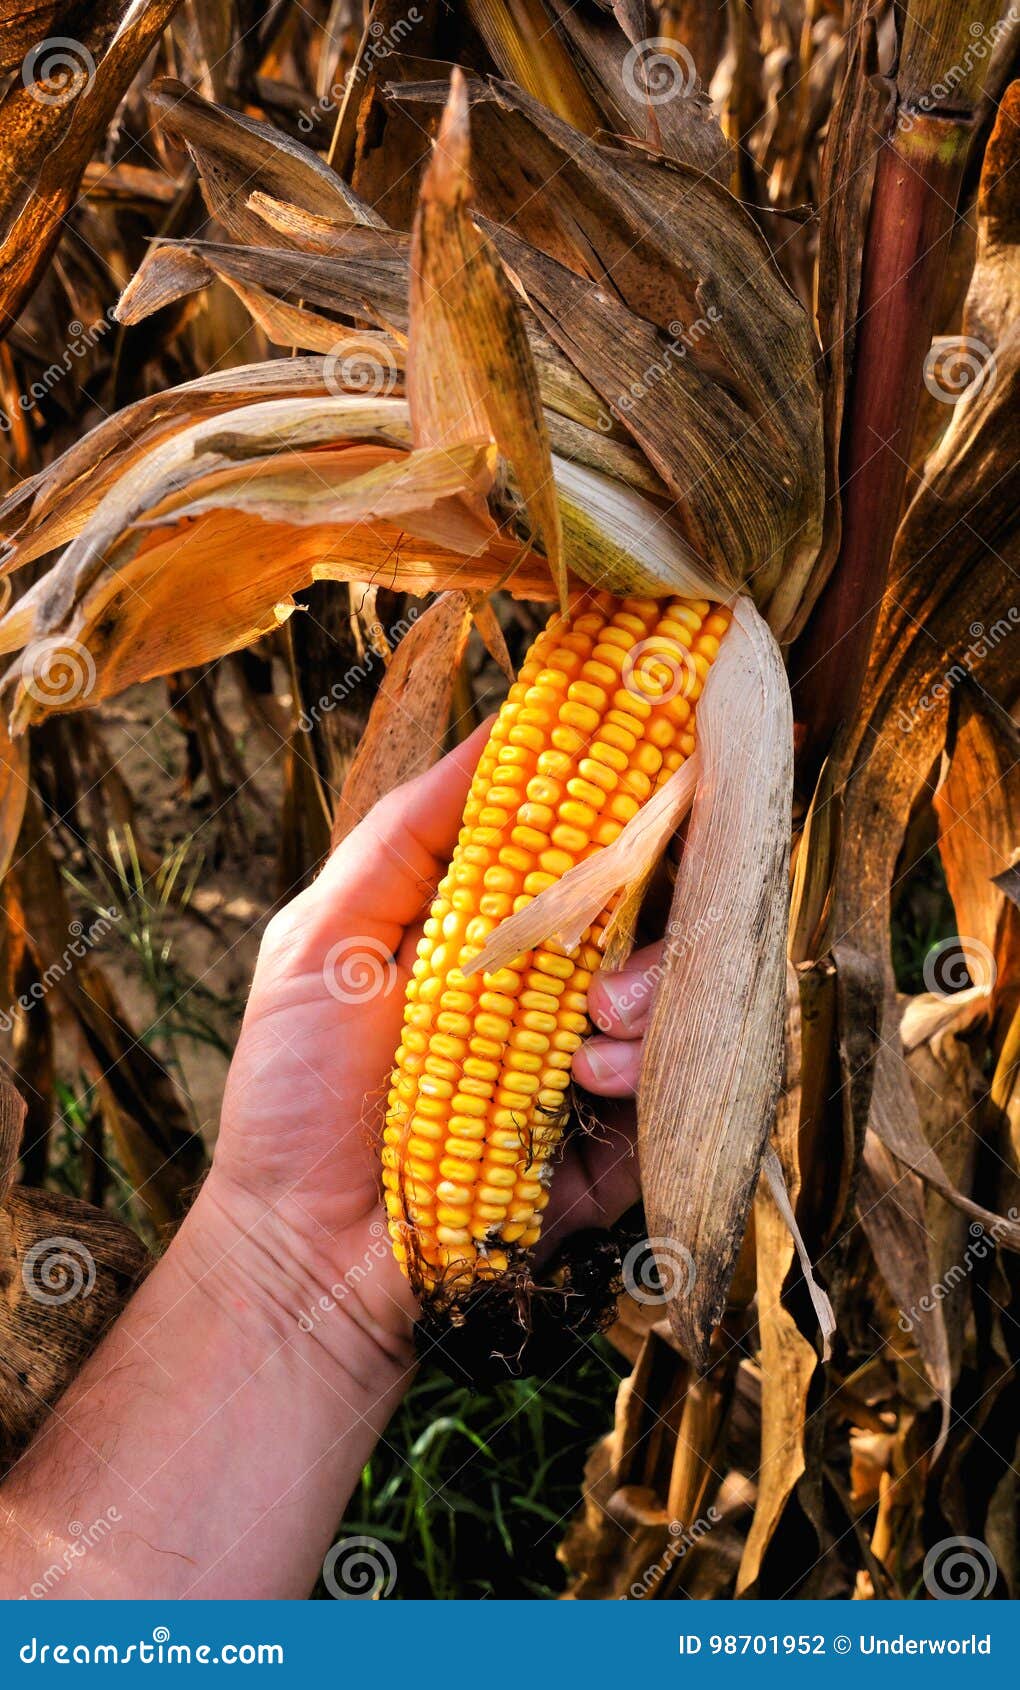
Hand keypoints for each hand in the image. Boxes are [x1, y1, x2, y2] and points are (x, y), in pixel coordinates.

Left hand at [207, 725, 659, 1365]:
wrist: (306, 1255)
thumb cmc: (298, 1094)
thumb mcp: (325, 934)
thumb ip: (408, 831)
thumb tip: (499, 727)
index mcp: (498, 928)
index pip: (590, 841)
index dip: (631, 794)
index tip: (659, 745)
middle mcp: (560, 984)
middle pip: (661, 902)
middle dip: (661, 883)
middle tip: (624, 890)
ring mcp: (597, 1061)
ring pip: (687, 984)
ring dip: (651, 979)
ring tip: (592, 1010)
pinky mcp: (625, 1141)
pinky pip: (681, 1079)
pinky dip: (644, 1062)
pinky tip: (583, 1078)